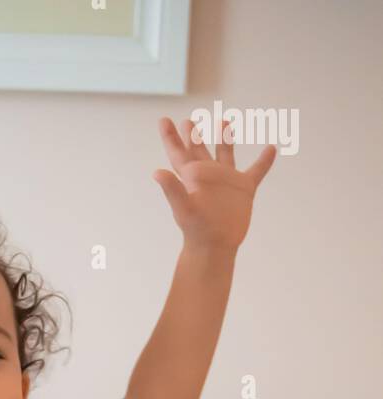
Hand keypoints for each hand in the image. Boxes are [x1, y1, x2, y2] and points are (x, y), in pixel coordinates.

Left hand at [153, 117, 276, 253]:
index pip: (178, 153)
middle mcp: (208, 176)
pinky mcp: (244, 190)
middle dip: (193, 136)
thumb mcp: (183, 207)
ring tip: (224, 121)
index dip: (170, 137)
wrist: (216, 247)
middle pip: (198, 150)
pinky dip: (264, 161)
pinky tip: (272, 149)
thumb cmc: (197, 230)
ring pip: (225, 155)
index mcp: (192, 177)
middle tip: (188, 122)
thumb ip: (172, 189)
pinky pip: (256, 172)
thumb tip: (156, 172)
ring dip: (225, 139)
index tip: (163, 120)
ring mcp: (226, 182)